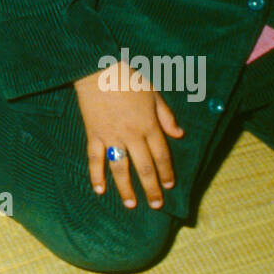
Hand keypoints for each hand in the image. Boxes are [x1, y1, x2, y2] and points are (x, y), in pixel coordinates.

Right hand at [74, 59, 183, 209]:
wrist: (98, 68)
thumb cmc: (128, 76)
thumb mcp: (153, 93)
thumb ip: (166, 116)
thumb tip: (179, 134)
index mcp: (149, 125)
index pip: (161, 155)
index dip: (166, 172)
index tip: (169, 186)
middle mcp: (132, 135)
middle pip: (144, 167)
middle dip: (151, 188)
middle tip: (156, 204)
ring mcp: (111, 136)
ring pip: (121, 168)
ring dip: (126, 189)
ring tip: (131, 205)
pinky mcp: (94, 134)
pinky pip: (95, 158)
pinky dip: (96, 175)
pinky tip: (100, 190)